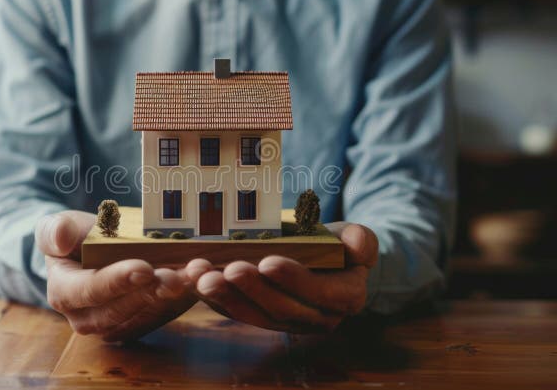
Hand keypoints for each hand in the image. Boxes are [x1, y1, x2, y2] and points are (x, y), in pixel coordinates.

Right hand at [37, 211, 196, 340]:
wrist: (90, 253)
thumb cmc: (74, 238)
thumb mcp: (59, 226)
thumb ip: (54, 230)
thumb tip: (59, 238)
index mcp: (63, 294)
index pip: (89, 290)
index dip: (117, 281)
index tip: (143, 268)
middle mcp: (86, 319)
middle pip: (120, 310)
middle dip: (149, 293)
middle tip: (174, 277)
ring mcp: (113, 326)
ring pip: (144, 317)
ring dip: (168, 299)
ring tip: (190, 278)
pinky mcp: (137, 326)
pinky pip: (159, 318)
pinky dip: (178, 302)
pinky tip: (194, 283)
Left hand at [185, 223, 377, 332]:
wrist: (326, 260)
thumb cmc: (340, 245)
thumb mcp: (357, 237)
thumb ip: (362, 240)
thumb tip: (356, 245)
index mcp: (344, 299)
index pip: (319, 293)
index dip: (294, 279)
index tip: (269, 261)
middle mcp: (315, 318)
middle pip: (281, 308)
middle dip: (252, 289)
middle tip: (230, 268)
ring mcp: (284, 321)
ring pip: (253, 314)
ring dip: (225, 297)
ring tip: (203, 276)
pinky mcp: (259, 316)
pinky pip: (234, 311)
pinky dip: (213, 297)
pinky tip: (194, 279)